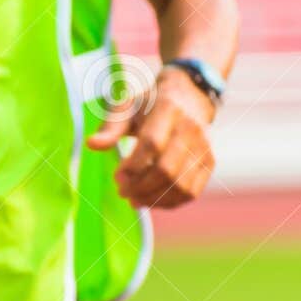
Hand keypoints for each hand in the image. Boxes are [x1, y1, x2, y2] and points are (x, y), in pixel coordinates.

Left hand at [85, 68, 216, 207]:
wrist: (188, 96)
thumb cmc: (150, 103)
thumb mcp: (127, 107)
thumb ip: (110, 126)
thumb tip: (92, 145)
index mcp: (169, 108)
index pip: (152, 144)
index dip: (133, 166)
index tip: (116, 176)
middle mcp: (191, 128)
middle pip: (166, 169)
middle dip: (140, 187)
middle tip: (122, 191)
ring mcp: (203, 147)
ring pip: (180, 185)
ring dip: (153, 199)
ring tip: (133, 199)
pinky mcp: (209, 162)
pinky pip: (191, 192)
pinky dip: (169, 203)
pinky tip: (150, 200)